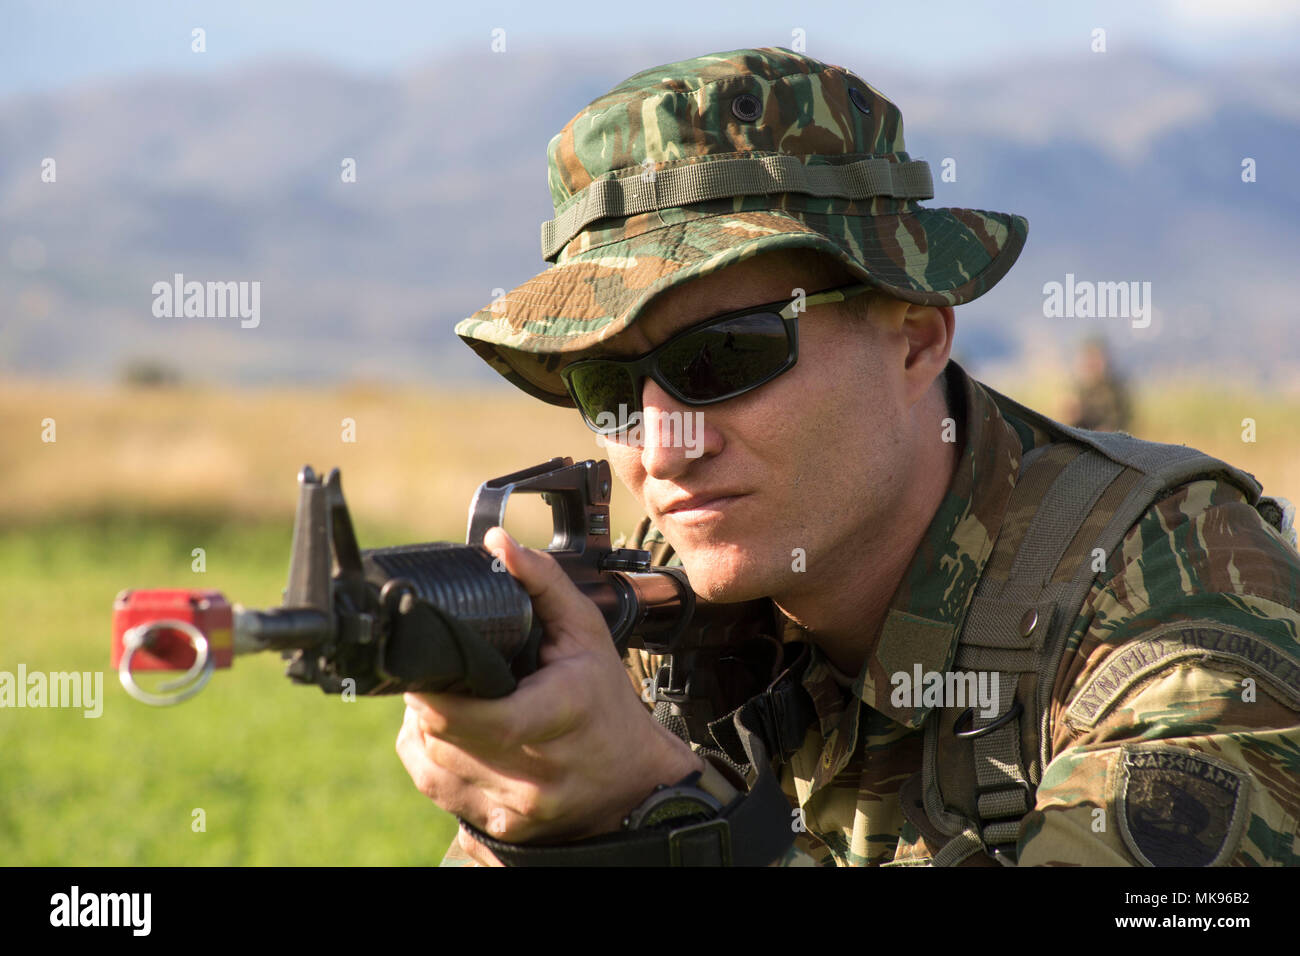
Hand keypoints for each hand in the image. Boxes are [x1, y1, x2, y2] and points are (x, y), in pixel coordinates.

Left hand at [395, 526, 703, 863]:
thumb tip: (500, 544)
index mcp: (555, 714)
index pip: (467, 715)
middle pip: (439, 735)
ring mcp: (515, 805)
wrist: (633, 781)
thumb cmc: (607, 703)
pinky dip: (435, 759)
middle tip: (442, 675)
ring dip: (428, 729)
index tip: (425, 663)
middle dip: (429, 700)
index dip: (433, 690)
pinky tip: (457, 738)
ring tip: (455, 703)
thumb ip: (542, 582)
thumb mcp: (587, 633)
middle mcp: (534, 770)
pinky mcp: (499, 827)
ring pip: (431, 763)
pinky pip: (438, 788)